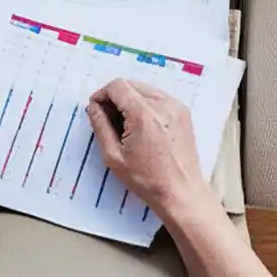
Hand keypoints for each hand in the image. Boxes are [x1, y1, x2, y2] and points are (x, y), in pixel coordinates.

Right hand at [86, 79, 212, 218]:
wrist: (180, 192)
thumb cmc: (148, 179)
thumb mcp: (114, 156)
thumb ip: (100, 126)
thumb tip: (93, 107)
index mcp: (143, 114)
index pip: (117, 86)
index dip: (102, 94)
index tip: (96, 108)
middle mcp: (162, 105)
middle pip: (131, 84)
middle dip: (115, 97)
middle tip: (108, 118)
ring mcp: (176, 107)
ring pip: (144, 89)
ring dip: (130, 100)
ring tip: (125, 125)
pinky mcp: (183, 113)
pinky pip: (158, 98)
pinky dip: (145, 104)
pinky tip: (141, 126)